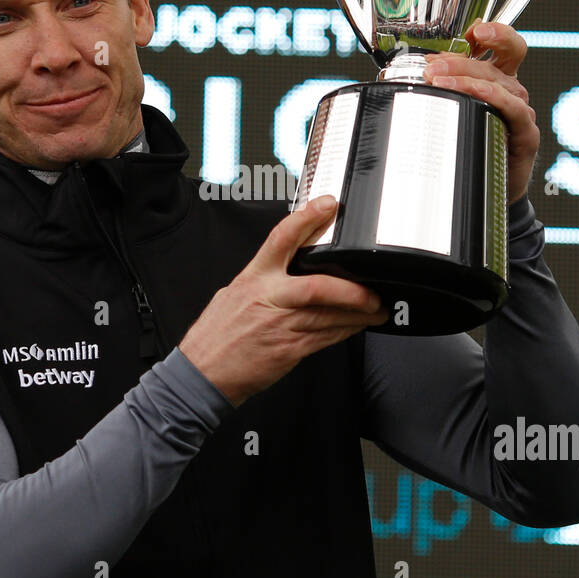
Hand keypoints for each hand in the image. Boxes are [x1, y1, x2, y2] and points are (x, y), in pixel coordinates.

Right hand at [179, 196, 389, 406]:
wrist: (202, 373)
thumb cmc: (217, 334)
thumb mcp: (234, 293)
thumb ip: (264, 280)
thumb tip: (292, 267)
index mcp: (253, 278)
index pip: (281, 239)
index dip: (306, 219)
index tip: (328, 205)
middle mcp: (268, 298)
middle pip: (317, 286)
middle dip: (351, 290)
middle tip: (373, 288)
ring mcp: (279, 326)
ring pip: (328, 316)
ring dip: (358, 314)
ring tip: (376, 308)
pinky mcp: (288, 351)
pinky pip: (325, 338)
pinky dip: (345, 331)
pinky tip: (357, 326)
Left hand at [423, 21, 539, 204]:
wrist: (486, 188)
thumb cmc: (468, 144)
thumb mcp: (452, 108)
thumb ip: (441, 84)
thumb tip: (417, 67)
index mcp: (497, 78)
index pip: (505, 44)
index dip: (495, 31)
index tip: (474, 28)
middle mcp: (511, 89)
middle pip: (495, 62)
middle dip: (461, 60)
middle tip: (432, 67)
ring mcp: (520, 109)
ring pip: (499, 83)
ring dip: (468, 78)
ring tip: (439, 82)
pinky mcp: (526, 132)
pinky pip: (512, 108)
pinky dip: (492, 98)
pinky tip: (475, 97)